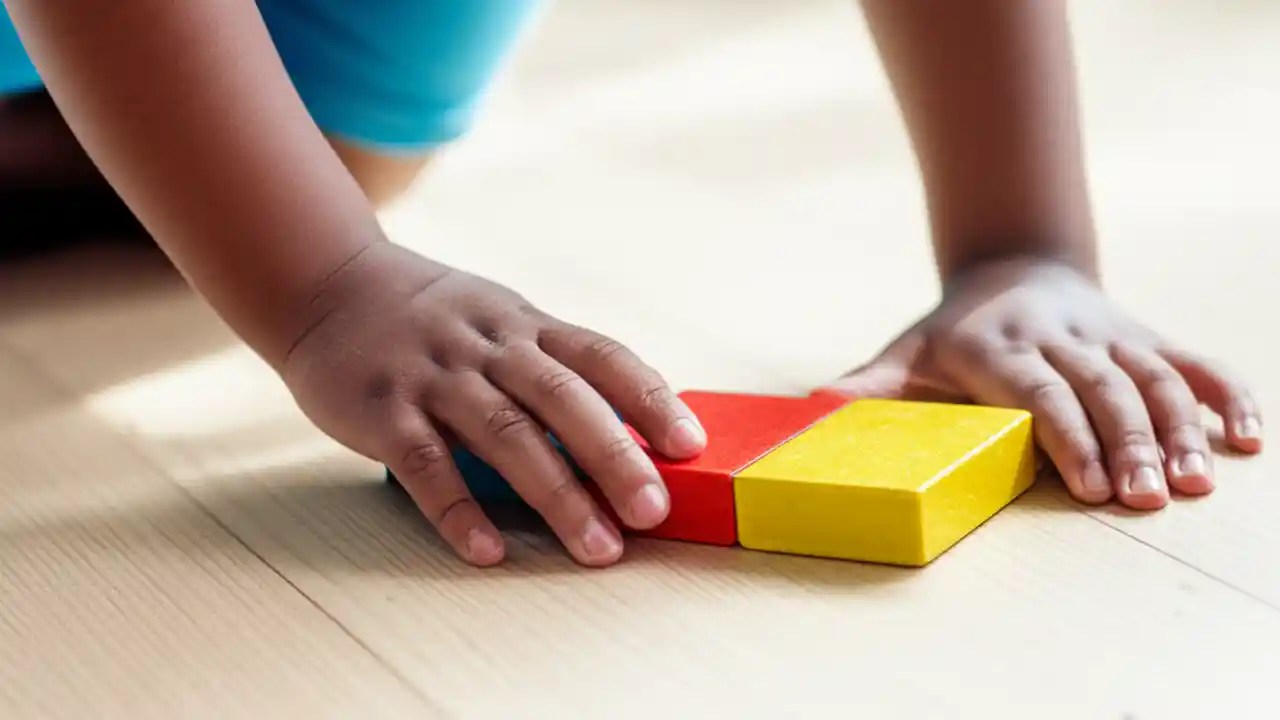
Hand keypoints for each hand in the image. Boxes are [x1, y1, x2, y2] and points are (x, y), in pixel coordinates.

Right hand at [280, 242, 706, 565]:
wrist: (326, 284)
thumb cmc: (432, 318)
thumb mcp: (499, 320)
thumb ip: (552, 367)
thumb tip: (627, 432)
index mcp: (525, 325)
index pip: (601, 356)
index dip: (650, 398)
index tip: (689, 445)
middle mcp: (488, 346)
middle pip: (563, 399)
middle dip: (614, 457)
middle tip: (653, 512)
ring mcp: (434, 376)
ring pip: (505, 433)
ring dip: (556, 494)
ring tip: (596, 547)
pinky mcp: (382, 409)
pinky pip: (425, 464)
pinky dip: (458, 509)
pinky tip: (488, 551)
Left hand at [820, 256, 1262, 509]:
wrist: (1011, 264)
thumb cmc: (952, 331)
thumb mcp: (905, 351)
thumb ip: (868, 385)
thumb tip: (816, 410)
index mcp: (997, 345)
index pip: (1039, 391)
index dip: (1067, 435)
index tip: (1089, 486)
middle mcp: (1058, 334)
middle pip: (1103, 387)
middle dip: (1129, 442)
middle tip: (1148, 499)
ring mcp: (1108, 332)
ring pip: (1155, 375)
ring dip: (1182, 429)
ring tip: (1196, 482)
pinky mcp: (1143, 335)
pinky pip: (1194, 361)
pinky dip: (1228, 396)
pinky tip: (1249, 440)